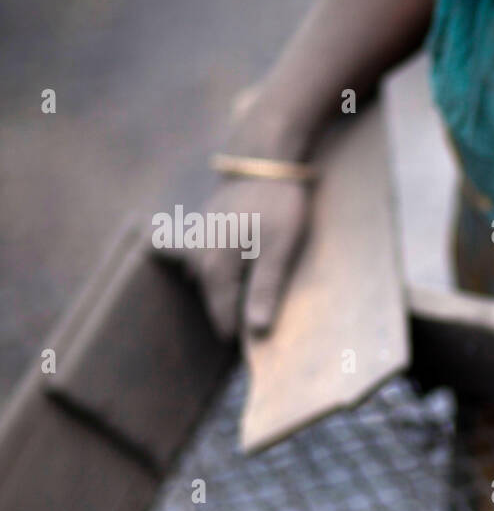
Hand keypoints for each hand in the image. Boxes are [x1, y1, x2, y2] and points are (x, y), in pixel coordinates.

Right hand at [184, 176, 310, 340]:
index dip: (245, 335)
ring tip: (263, 297)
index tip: (267, 347)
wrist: (264, 163)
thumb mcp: (280, 250)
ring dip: (236, 298)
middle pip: (218, 304)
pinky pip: (216, 271)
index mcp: (214, 268)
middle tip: (271, 324)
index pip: (224, 320)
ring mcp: (197, 248)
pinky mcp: (205, 239)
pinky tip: (252, 273)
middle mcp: (197, 261)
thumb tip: (258, 330)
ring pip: (216, 288)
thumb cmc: (276, 206)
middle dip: (241, 316)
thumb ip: (266, 289)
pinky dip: (232, 279)